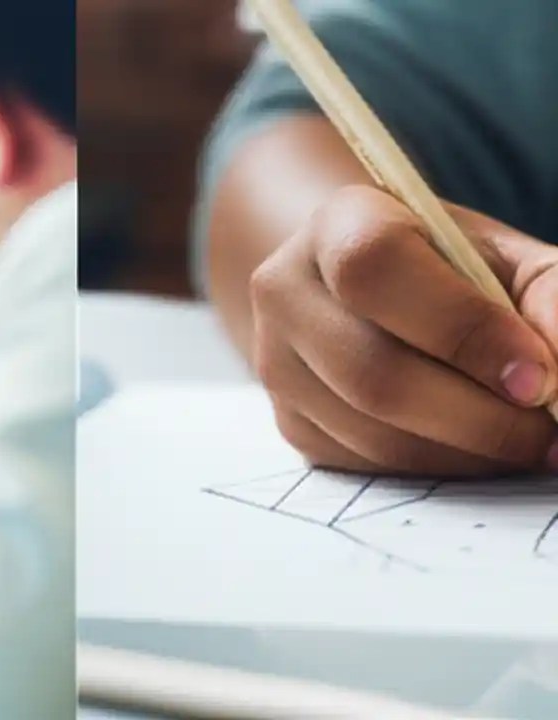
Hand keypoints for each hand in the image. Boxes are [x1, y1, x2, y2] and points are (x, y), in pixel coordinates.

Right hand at [251, 185, 557, 474]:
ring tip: (525, 439)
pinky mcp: (289, 421)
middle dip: (481, 417)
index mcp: (339, 224)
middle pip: (374, 372)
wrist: (364, 290)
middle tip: (550, 430)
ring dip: (468, 452)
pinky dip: (438, 466)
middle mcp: (285, 291)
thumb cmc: (448, 269)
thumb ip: (551, 297)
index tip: (537, 377)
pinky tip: (474, 445)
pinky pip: (367, 465)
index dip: (461, 329)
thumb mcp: (504, 257)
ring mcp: (275, 362)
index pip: (376, 270)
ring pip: (374, 432)